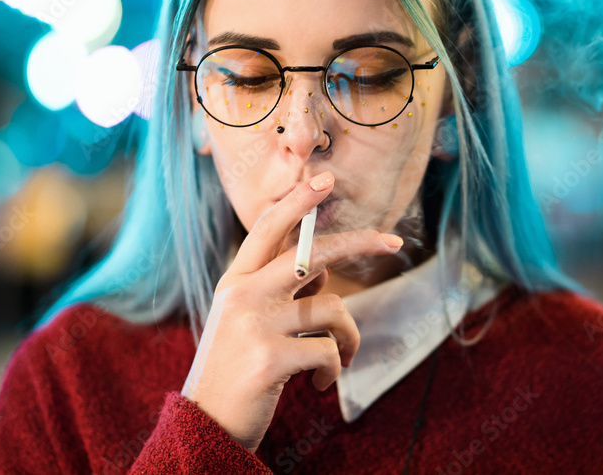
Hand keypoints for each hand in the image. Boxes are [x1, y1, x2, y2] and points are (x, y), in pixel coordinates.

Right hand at [181, 171, 403, 452]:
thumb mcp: (248, 320)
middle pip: (314, 255)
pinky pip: (330, 351)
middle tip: (394, 240)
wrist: (207, 424)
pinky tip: (317, 383)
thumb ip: (281, 291)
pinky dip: (334, 370)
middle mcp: (243, 294)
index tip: (326, 178)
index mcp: (235, 280)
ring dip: (348, 339)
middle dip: (360, 242)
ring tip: (337, 359)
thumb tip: (324, 268)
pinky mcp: (270, 358)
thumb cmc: (237, 368)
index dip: (299, 201)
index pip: (269, 227)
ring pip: (333, 310)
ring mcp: (255, 325)